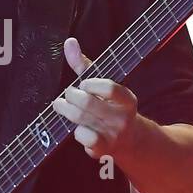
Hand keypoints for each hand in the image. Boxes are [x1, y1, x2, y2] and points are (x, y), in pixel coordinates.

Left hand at [51, 37, 139, 161]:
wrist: (131, 140)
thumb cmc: (110, 106)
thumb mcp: (102, 86)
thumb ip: (84, 66)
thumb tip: (69, 42)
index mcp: (127, 99)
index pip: (110, 88)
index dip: (91, 84)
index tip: (84, 84)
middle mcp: (122, 118)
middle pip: (88, 103)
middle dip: (71, 96)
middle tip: (66, 94)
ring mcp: (113, 135)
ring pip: (81, 120)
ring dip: (66, 111)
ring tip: (62, 106)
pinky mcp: (103, 150)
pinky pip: (83, 139)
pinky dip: (77, 133)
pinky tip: (78, 128)